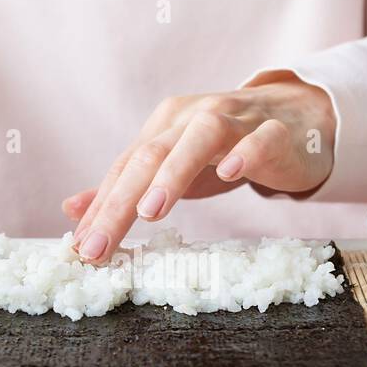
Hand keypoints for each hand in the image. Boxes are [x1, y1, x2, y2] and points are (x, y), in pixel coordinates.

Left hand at [62, 73, 335, 262]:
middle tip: (99, 245)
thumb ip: (125, 188)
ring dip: (173, 172)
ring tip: (150, 210)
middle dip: (121, 202)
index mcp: (165, 127)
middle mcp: (194, 117)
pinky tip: (229, 173)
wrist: (294, 116)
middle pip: (151, 155)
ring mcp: (237, 121)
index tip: (82, 249)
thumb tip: (72, 211)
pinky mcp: (275, 133)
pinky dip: (244, 153)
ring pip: (201, 138)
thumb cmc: (225, 149)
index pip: (125, 168)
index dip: (101, 208)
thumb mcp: (172, 167)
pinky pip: (259, 140)